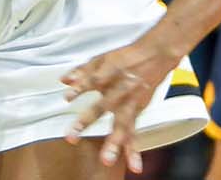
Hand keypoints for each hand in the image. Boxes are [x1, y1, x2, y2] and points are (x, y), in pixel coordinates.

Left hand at [61, 36, 183, 172]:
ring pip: (122, 124)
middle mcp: (119, 88)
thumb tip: (64, 80)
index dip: (80, 87)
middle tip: (71, 137)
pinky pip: (134, 131)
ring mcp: (130, 101)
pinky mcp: (139, 110)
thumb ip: (82, 71)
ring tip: (107, 160)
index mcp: (109, 72)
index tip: (67, 97)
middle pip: (103, 106)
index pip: (92, 79)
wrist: (156, 54)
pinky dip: (134, 148)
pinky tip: (134, 165)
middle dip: (87, 121)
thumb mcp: (102, 58)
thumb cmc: (126, 57)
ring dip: (115, 143)